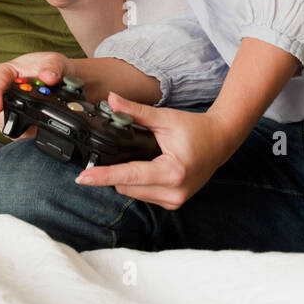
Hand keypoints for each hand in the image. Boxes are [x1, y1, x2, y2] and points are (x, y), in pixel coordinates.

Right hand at [0, 50, 71, 136]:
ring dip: (15, 121)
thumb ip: (52, 67)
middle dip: (4, 111)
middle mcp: (3, 89)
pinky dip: (22, 132)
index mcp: (7, 71)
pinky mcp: (15, 120)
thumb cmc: (51, 67)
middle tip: (22, 114)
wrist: (61, 81)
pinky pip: (11, 131)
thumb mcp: (54, 61)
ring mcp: (8, 106)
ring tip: (33, 117)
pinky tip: (34, 126)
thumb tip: (48, 77)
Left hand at [74, 94, 234, 208]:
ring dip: (129, 178)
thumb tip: (111, 100)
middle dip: (117, 170)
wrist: (221, 141)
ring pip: (133, 193)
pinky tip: (149, 166)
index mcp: (172, 171)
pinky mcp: (174, 203)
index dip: (103, 176)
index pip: (128, 176)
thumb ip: (136, 111)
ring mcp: (175, 201)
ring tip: (143, 156)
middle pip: (126, 186)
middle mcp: (174, 192)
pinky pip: (145, 195)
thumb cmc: (195, 128)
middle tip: (125, 149)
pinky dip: (140, 182)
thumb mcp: (165, 118)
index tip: (82, 178)